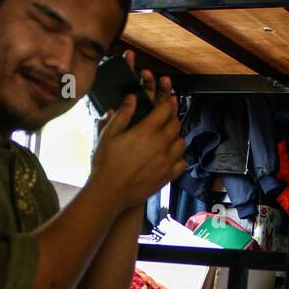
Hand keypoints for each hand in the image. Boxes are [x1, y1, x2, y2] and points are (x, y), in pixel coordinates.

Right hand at [89, 52, 185, 208]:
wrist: (110, 191)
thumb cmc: (106, 162)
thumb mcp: (109, 134)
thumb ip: (123, 114)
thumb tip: (132, 97)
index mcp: (146, 131)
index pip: (165, 110)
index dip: (166, 103)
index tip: (165, 102)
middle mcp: (161, 144)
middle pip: (176, 124)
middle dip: (171, 118)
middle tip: (164, 120)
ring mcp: (166, 161)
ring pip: (181, 143)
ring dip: (175, 138)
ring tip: (166, 139)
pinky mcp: (168, 176)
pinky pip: (182, 163)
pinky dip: (178, 158)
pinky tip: (168, 157)